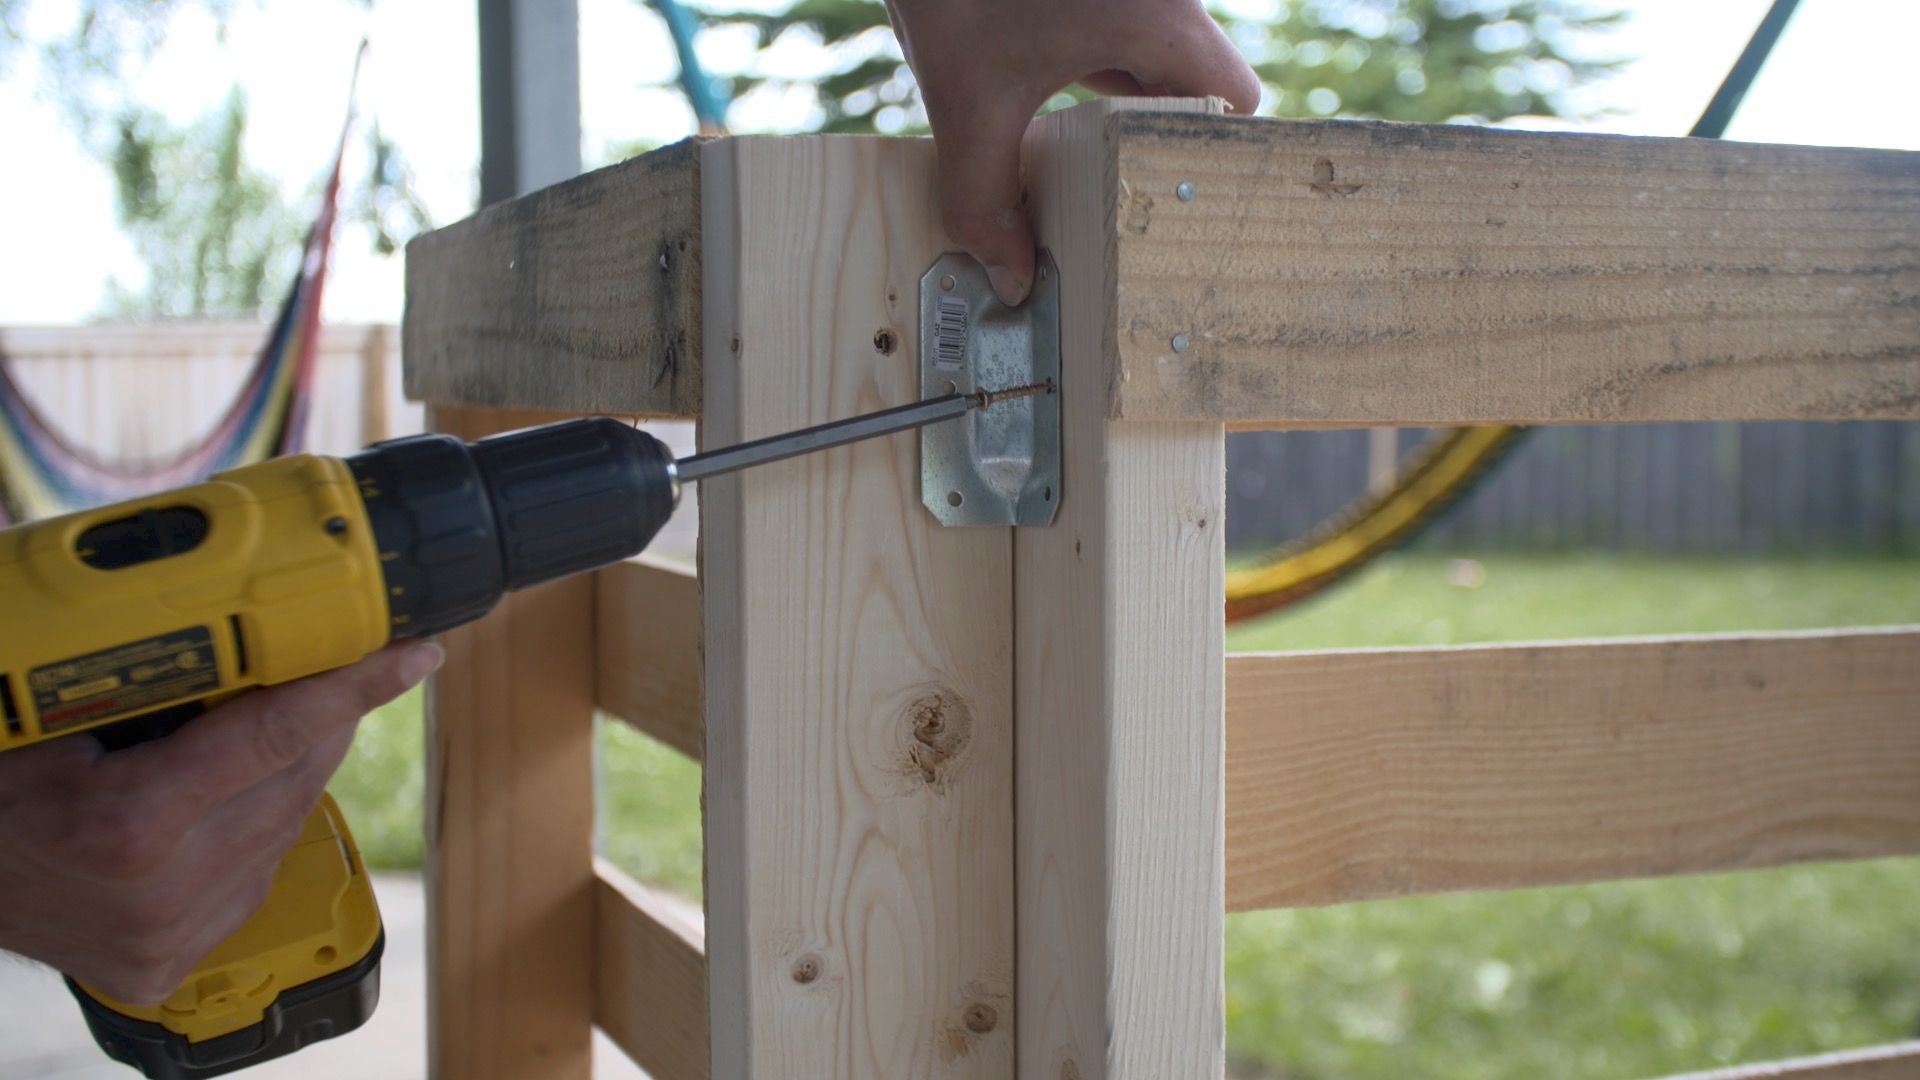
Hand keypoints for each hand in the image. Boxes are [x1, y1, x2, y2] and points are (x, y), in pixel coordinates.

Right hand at [0, 640, 442, 1003]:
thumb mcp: (52, 713)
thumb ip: (143, 676)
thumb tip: (238, 613)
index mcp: (125, 823)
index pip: (273, 736)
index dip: (352, 687)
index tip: (414, 657)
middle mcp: (158, 889)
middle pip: (293, 779)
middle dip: (329, 714)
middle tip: (344, 658)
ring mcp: (166, 935)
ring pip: (283, 826)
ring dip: (294, 767)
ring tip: (283, 714)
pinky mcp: (166, 963)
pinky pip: (252, 873)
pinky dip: (259, 824)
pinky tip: (236, 789)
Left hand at [884, 0, 1259, 304]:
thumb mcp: (964, 102)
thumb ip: (985, 199)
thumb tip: (1011, 276)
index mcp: (1163, 22)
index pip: (1235, 102)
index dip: (1214, 160)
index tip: (1175, 210)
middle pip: (1193, 86)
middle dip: (1157, 149)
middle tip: (1128, 213)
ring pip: (1153, 59)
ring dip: (1123, 115)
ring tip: (1087, 176)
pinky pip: (1116, 32)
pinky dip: (1094, 74)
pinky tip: (1054, 110)